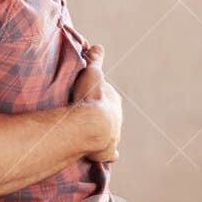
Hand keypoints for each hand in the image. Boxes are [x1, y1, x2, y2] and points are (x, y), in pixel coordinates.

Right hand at [72, 44, 120, 162]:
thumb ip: (95, 60)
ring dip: (103, 134)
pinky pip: (110, 154)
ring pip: (111, 134)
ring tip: (89, 134)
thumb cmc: (90, 97)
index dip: (96, 95)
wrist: (92, 124)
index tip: (86, 95)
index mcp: (113, 100)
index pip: (106, 95)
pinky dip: (108, 154)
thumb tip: (98, 46)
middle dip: (99, 115)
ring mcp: (113, 136)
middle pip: (109, 115)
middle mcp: (117, 119)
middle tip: (84, 115)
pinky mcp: (107, 151)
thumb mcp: (91, 73)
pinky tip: (107, 156)